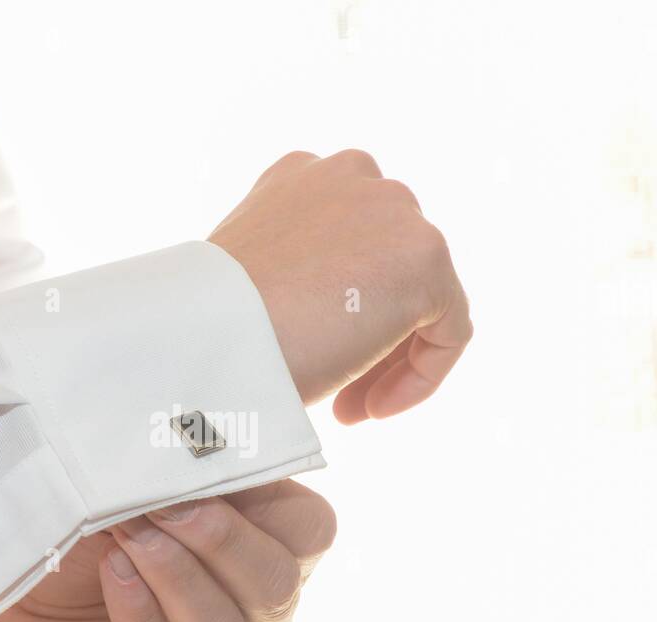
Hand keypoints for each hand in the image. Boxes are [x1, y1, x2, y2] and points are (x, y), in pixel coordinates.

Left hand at [0, 481, 334, 621]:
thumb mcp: (142, 486)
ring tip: (123, 534)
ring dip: (172, 573)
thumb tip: (201, 428)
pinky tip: (113, 574)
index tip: (200, 461)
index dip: (267, 496)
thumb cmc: (95, 537)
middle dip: (218, 537)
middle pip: (276, 586)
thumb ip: (186, 463)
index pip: (310, 530)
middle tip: (157, 503)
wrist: (18, 605)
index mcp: (271, 562)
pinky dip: (138, 614)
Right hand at [209, 149, 471, 421]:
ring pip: (421, 300)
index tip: (313, 362)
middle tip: (337, 399)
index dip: (338, 315)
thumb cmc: (213, 326)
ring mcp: (393, 209)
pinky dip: (421, 376)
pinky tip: (371, 409)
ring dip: (388, 362)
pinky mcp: (425, 256)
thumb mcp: (252, 282)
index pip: (350, 245)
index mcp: (301, 177)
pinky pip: (449, 329)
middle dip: (367, 340)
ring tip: (348, 411)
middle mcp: (351, 175)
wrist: (207, 338)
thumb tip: (332, 312)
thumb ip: (300, 275)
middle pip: (389, 270)